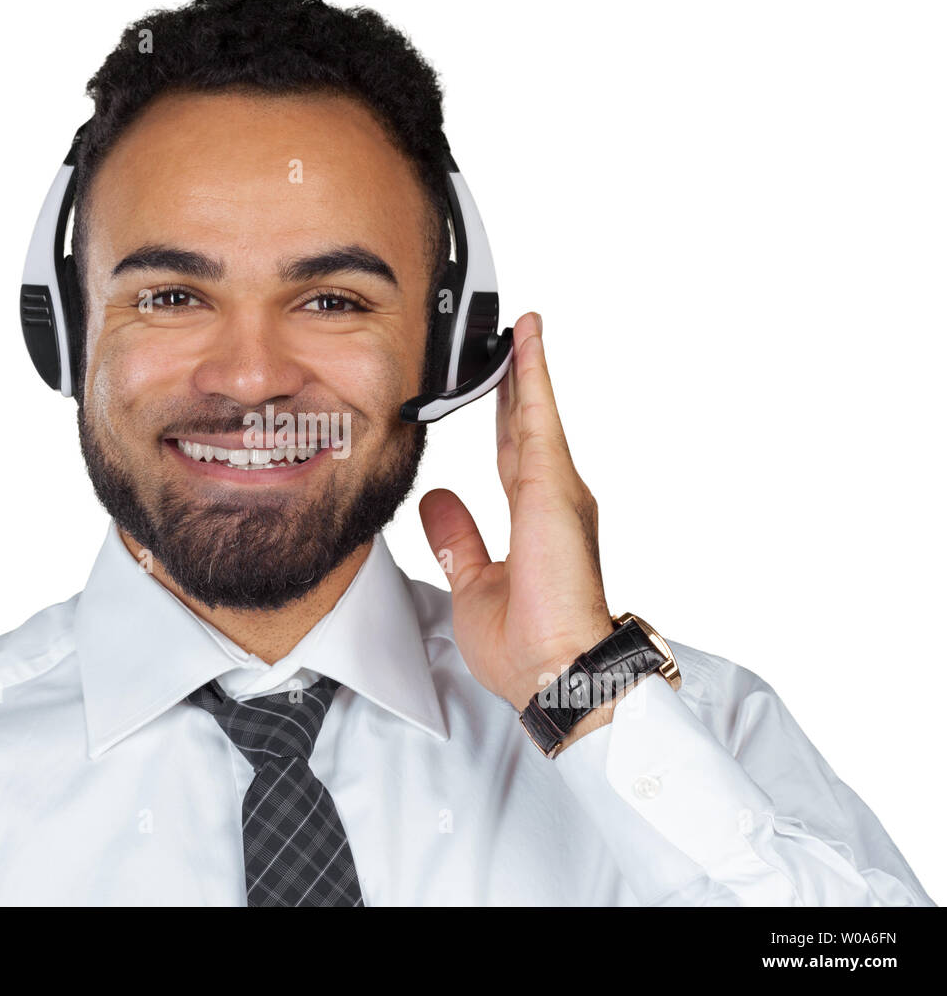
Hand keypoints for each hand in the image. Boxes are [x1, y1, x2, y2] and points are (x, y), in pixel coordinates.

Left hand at [419, 311, 615, 715]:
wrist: (555, 670)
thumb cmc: (526, 643)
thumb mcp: (473, 581)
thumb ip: (457, 537)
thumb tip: (438, 501)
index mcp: (533, 520)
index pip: (512, 454)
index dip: (504, 416)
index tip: (496, 385)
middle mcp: (552, 499)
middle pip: (524, 425)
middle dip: (515, 381)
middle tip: (509, 339)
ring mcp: (558, 491)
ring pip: (535, 413)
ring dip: (527, 366)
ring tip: (521, 325)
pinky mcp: (555, 488)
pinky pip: (539, 419)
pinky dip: (533, 377)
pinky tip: (526, 343)